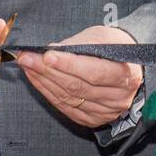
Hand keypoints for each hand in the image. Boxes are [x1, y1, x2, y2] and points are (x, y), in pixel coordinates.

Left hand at [17, 25, 142, 128]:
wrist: (128, 66)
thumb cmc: (115, 46)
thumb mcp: (103, 37)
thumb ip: (78, 45)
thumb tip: (51, 50)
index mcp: (127, 74)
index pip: (94, 72)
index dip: (69, 65)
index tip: (46, 55)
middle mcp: (119, 97)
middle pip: (78, 87)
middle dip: (48, 71)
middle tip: (27, 58)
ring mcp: (106, 111)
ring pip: (69, 98)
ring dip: (44, 82)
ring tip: (28, 66)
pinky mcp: (93, 119)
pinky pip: (66, 108)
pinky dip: (48, 93)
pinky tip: (37, 80)